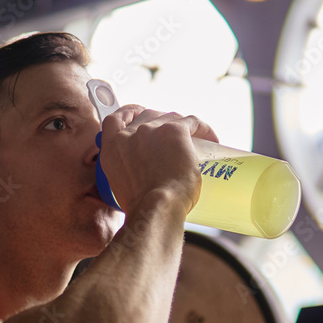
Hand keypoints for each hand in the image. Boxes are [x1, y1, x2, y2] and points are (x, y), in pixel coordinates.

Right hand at [99, 104, 219, 213]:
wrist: (155, 208)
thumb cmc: (142, 207)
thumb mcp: (120, 188)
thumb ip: (127, 174)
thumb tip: (145, 179)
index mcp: (111, 148)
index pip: (115, 119)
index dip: (128, 114)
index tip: (138, 116)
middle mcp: (128, 134)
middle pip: (148, 116)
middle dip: (162, 123)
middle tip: (174, 140)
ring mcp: (151, 130)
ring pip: (171, 117)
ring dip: (183, 127)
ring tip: (196, 142)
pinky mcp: (174, 131)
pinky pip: (193, 122)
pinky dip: (204, 129)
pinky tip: (211, 140)